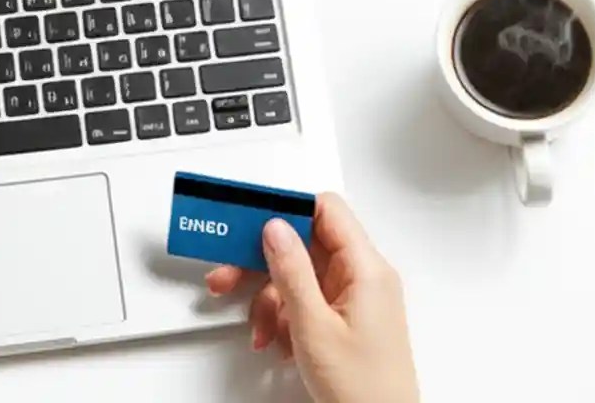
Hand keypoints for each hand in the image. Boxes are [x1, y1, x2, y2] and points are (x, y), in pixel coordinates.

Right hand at [205, 194, 418, 402]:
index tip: (249, 218)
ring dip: (270, 300)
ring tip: (259, 329)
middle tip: (228, 275)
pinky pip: (306, 300)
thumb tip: (275, 227)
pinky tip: (276, 340)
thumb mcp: (314, 326)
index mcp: (366, 268)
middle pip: (304, 245)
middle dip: (263, 263)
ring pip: (300, 276)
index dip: (286, 209)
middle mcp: (363, 276)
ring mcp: (354, 297)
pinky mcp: (345, 317)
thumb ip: (292, 272)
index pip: (326, 210)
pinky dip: (284, 317)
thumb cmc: (363, 389)